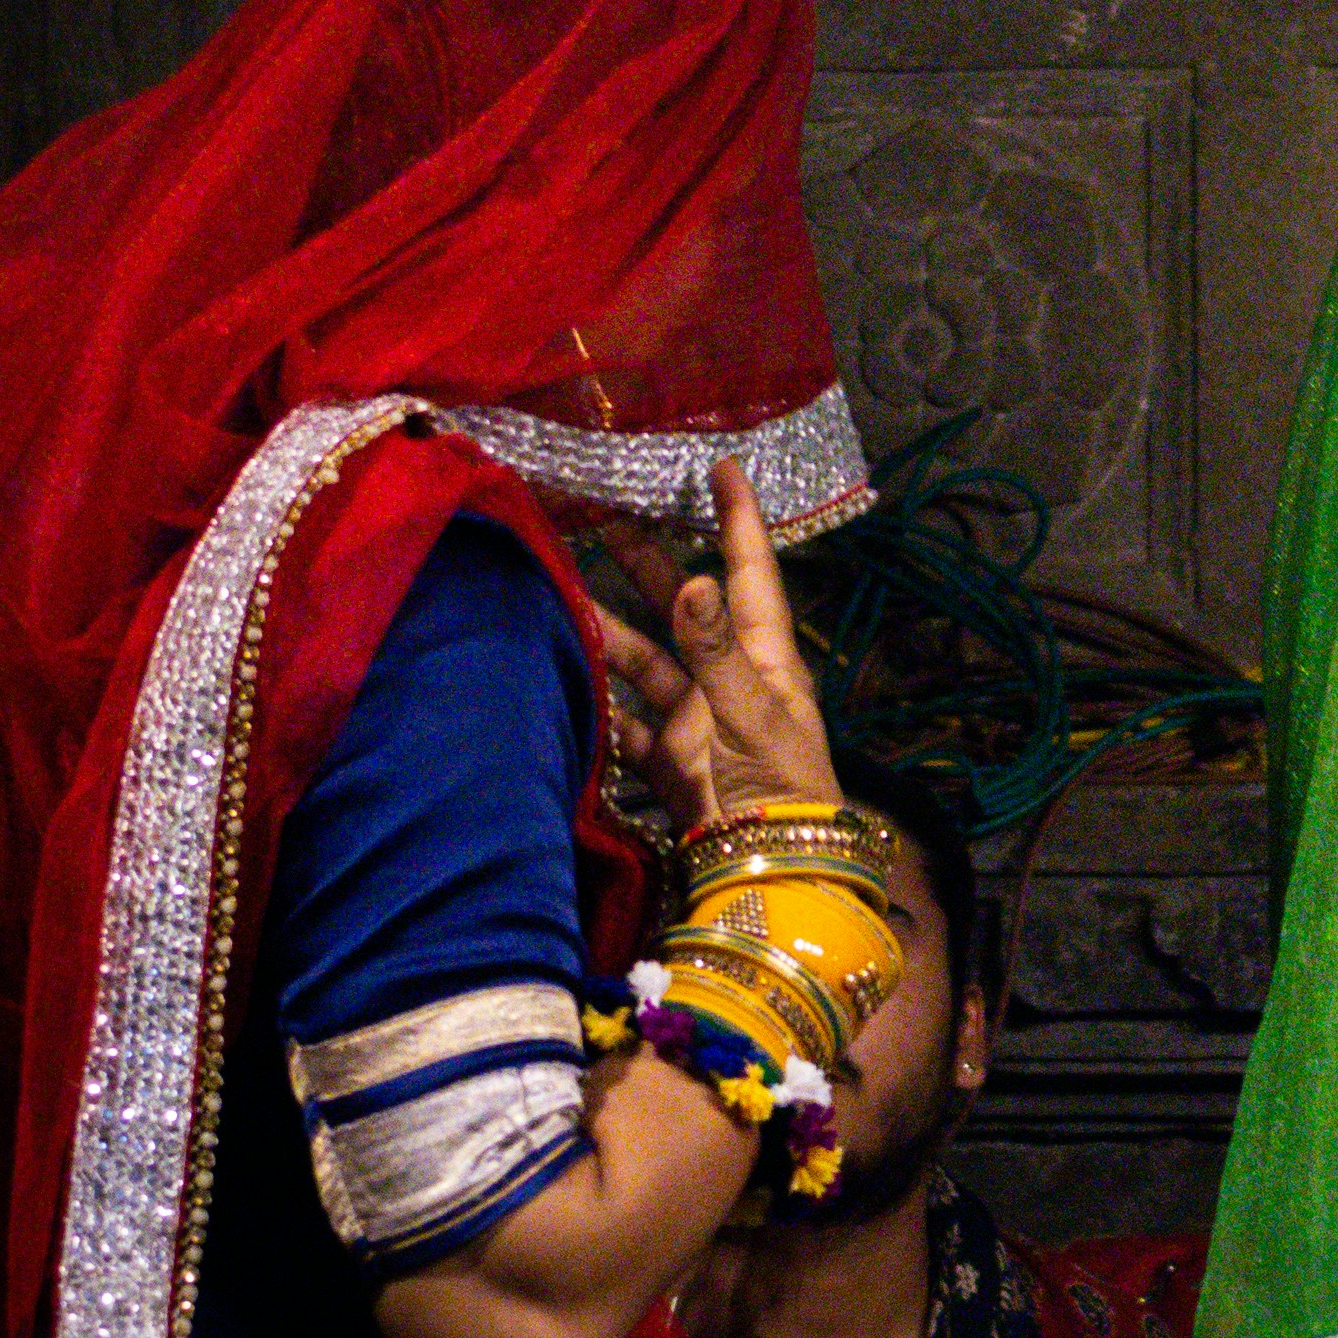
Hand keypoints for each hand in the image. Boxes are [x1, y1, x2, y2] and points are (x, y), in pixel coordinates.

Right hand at [591, 459, 842, 834]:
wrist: (766, 869)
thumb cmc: (779, 786)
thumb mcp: (750, 712)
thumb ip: (715, 651)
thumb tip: (696, 579)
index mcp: (765, 655)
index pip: (751, 571)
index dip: (738, 519)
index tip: (722, 468)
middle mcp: (726, 675)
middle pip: (683, 602)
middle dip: (646, 559)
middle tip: (604, 513)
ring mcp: (691, 715)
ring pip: (642, 654)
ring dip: (605, 623)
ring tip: (559, 582)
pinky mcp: (662, 756)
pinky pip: (620, 714)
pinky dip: (593, 693)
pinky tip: (557, 662)